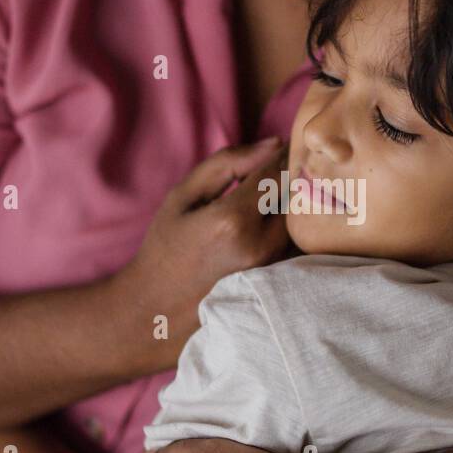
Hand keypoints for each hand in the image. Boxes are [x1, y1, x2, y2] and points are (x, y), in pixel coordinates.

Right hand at [118, 138, 289, 370]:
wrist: (157, 309)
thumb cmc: (166, 247)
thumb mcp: (184, 196)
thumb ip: (228, 164)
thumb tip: (274, 144)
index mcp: (232, 220)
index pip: (276, 172)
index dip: (279, 156)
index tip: (276, 148)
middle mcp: (259, 245)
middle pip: (293, 197)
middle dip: (285, 182)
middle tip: (265, 181)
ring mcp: (271, 268)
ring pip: (296, 222)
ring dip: (285, 208)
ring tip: (258, 208)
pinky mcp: (277, 283)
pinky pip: (292, 245)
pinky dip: (282, 232)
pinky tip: (260, 233)